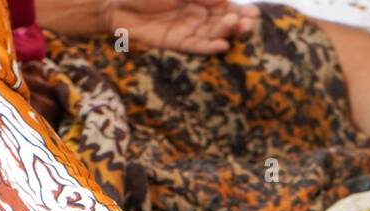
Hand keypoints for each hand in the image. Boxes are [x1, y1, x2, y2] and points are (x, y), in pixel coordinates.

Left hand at [109, 0, 257, 53]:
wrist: (113, 0)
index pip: (224, 6)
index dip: (239, 10)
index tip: (255, 14)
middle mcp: (195, 15)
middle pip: (221, 21)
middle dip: (237, 23)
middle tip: (250, 24)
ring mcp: (185, 29)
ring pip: (211, 34)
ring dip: (226, 33)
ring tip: (238, 31)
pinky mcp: (174, 43)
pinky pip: (194, 47)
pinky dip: (208, 47)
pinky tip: (222, 46)